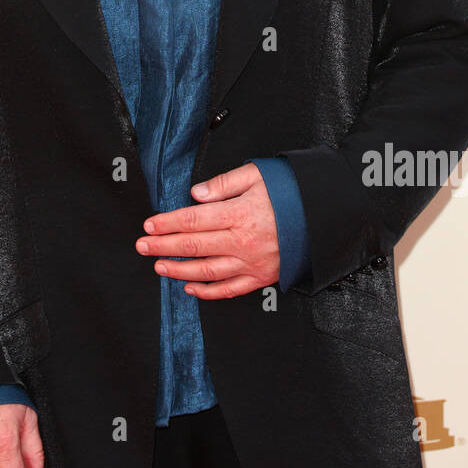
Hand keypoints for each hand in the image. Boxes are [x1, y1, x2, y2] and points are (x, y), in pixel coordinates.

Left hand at [135, 163, 279, 298]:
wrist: (325, 217)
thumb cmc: (291, 194)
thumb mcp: (258, 175)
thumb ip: (224, 183)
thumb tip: (196, 194)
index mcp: (240, 213)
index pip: (193, 220)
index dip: (168, 223)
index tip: (149, 224)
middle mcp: (243, 241)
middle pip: (194, 246)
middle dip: (163, 246)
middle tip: (142, 246)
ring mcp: (251, 263)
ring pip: (206, 271)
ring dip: (179, 270)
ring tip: (158, 266)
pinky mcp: (261, 278)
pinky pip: (229, 290)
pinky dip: (207, 292)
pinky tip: (189, 288)